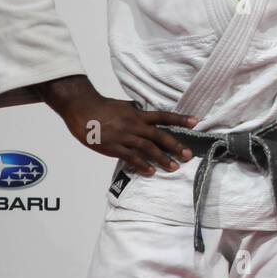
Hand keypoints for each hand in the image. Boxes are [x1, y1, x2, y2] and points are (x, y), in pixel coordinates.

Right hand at [37, 76, 196, 174]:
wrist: (81, 108)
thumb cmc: (101, 107)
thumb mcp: (123, 106)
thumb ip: (136, 111)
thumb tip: (145, 111)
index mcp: (138, 114)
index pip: (163, 116)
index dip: (180, 119)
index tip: (195, 122)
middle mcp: (134, 124)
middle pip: (159, 136)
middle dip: (175, 146)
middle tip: (188, 155)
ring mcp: (124, 136)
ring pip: (147, 148)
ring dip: (162, 159)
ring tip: (174, 167)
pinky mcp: (112, 146)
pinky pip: (130, 157)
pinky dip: (141, 165)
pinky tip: (150, 172)